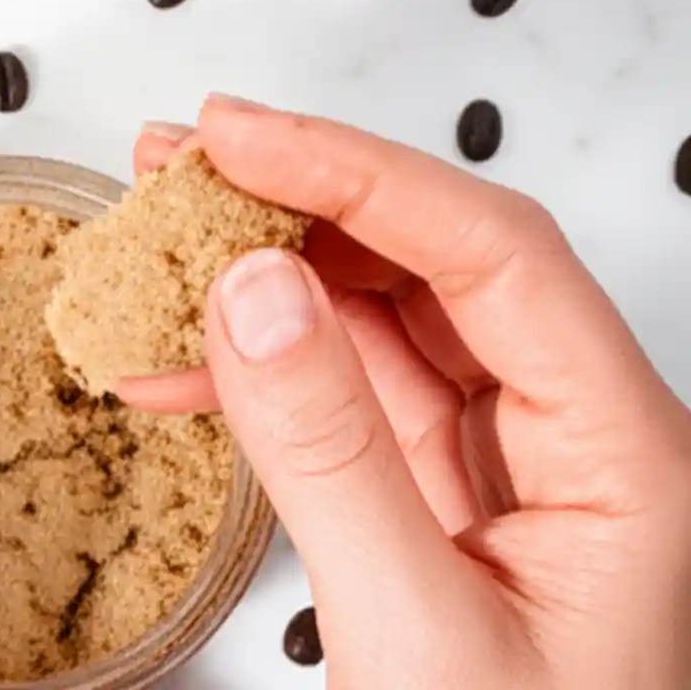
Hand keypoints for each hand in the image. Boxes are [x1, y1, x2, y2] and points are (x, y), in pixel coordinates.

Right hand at [121, 96, 690, 687]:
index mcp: (619, 454)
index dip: (357, 175)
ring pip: (373, 321)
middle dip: (296, 206)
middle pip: (430, 264)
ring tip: (156, 251)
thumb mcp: (416, 636)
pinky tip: (176, 365)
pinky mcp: (423, 497)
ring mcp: (489, 465)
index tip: (240, 140)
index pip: (491, 254)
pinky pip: (335, 394)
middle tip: (182, 168)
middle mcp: (563, 438)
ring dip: (260, 281)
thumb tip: (252, 298)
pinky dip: (250, 370)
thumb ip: (333, 458)